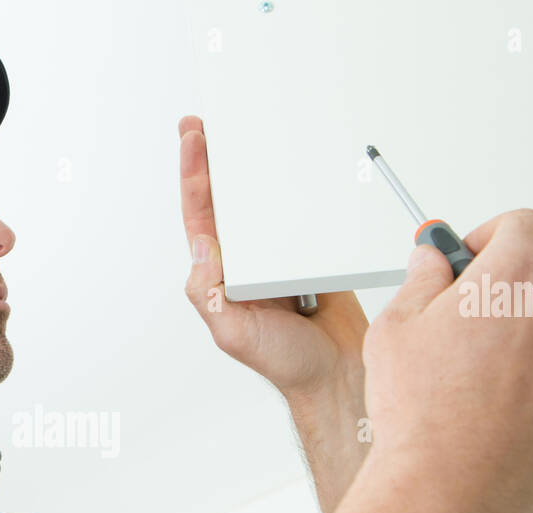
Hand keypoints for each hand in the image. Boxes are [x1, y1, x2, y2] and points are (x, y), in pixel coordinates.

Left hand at [179, 115, 367, 397]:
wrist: (339, 374)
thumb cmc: (285, 362)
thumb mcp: (234, 333)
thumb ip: (212, 296)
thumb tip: (201, 249)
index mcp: (222, 274)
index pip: (201, 214)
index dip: (195, 173)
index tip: (193, 136)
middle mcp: (247, 260)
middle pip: (230, 198)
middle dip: (218, 158)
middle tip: (212, 119)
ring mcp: (279, 254)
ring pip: (265, 201)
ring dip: (257, 168)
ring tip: (250, 130)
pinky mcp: (313, 251)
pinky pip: (306, 213)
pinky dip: (302, 189)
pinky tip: (301, 165)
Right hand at [362, 209, 532, 512]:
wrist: (449, 494)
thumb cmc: (422, 417)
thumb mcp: (395, 329)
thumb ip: (422, 280)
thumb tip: (432, 264)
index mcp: (521, 275)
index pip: (524, 223)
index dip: (491, 236)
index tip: (473, 258)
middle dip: (511, 294)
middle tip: (466, 328)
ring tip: (481, 385)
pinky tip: (505, 416)